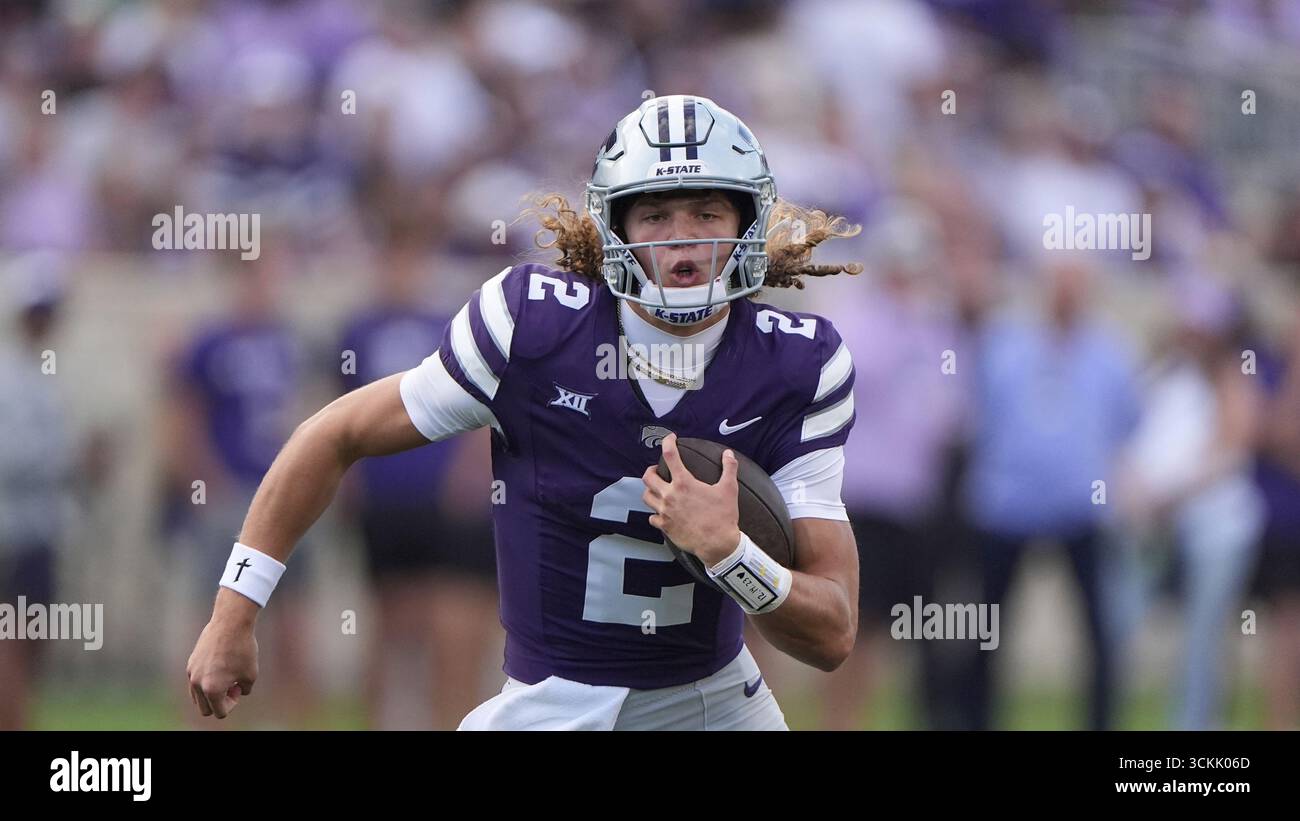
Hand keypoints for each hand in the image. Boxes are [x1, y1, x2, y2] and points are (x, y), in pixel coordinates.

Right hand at [186, 588, 259, 718]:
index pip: (220, 712)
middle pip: (205, 709)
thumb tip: (236, 692)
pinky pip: (195, 682)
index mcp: (212, 689)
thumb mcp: (251, 674)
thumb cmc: (243, 649)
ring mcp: (191, 673)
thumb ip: (243, 690)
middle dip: (219, 702)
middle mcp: (197, 684)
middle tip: (232, 684)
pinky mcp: (190, 663)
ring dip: (211, 693)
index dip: (232, 703)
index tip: (239, 687)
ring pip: (197, 697)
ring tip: (225, 676)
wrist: (230, 623)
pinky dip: (206, 681)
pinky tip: (220, 667)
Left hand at [642, 433, 741, 567]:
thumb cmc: (723, 516)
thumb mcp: (729, 489)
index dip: (667, 442)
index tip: (670, 439)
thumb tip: (729, 454)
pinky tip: (662, 513)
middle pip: (648, 477)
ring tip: (657, 490)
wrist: (717, 543)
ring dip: (650, 491)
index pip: (670, 455)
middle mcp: (670, 495)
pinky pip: (652, 517)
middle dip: (651, 470)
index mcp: (684, 483)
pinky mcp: (664, 526)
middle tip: (658, 470)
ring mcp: (665, 512)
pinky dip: (655, 513)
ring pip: (646, 497)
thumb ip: (729, 469)